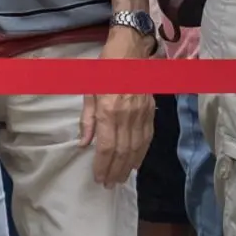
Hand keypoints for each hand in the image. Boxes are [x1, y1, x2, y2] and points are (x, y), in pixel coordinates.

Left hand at [79, 28, 156, 187]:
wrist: (129, 50)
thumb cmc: (103, 69)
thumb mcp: (88, 92)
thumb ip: (87, 120)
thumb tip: (84, 144)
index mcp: (109, 110)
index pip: (107, 146)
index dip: (103, 165)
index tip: (98, 178)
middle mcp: (127, 114)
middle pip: (124, 150)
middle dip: (116, 170)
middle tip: (109, 184)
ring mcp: (142, 113)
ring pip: (138, 146)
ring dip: (129, 165)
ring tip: (121, 178)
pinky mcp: (150, 110)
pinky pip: (148, 136)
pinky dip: (142, 152)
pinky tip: (136, 162)